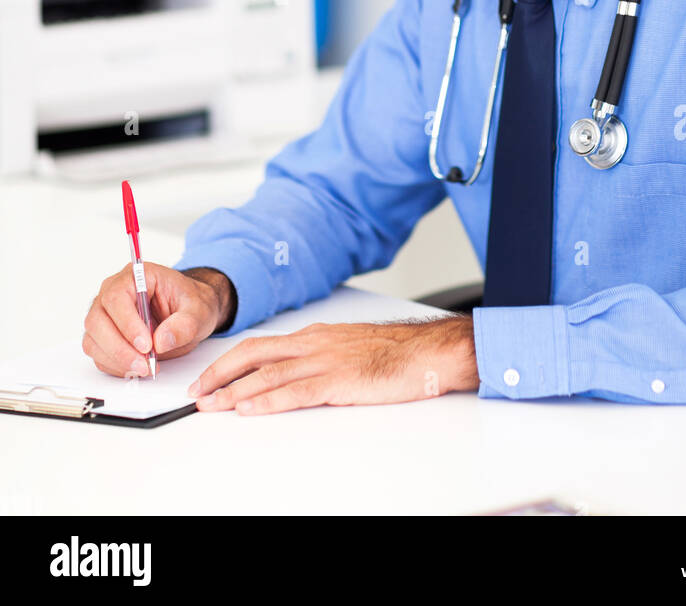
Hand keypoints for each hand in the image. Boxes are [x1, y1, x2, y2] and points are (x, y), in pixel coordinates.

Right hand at [82, 264, 231, 376]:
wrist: (189, 314)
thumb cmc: (191, 304)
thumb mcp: (199, 312)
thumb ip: (184, 325)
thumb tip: (162, 340)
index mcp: (137, 275)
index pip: (117, 297)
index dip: (128, 323)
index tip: (146, 345)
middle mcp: (114, 291)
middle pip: (98, 320)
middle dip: (120, 348)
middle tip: (145, 364)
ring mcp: (105, 313)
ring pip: (94, 339)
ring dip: (116, 359)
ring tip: (144, 368)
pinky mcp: (103, 335)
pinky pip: (97, 354)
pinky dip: (114, 365)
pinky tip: (135, 368)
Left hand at [188, 315, 478, 414]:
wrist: (426, 352)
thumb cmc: (394, 353)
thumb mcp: (348, 348)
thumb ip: (320, 357)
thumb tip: (294, 374)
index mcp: (315, 336)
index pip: (261, 346)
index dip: (230, 362)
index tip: (209, 378)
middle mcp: (314, 344)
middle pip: (254, 354)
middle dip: (220, 374)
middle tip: (197, 393)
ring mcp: (324, 361)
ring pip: (268, 374)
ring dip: (234, 392)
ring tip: (210, 406)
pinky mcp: (338, 381)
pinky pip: (295, 392)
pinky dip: (268, 401)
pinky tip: (249, 410)